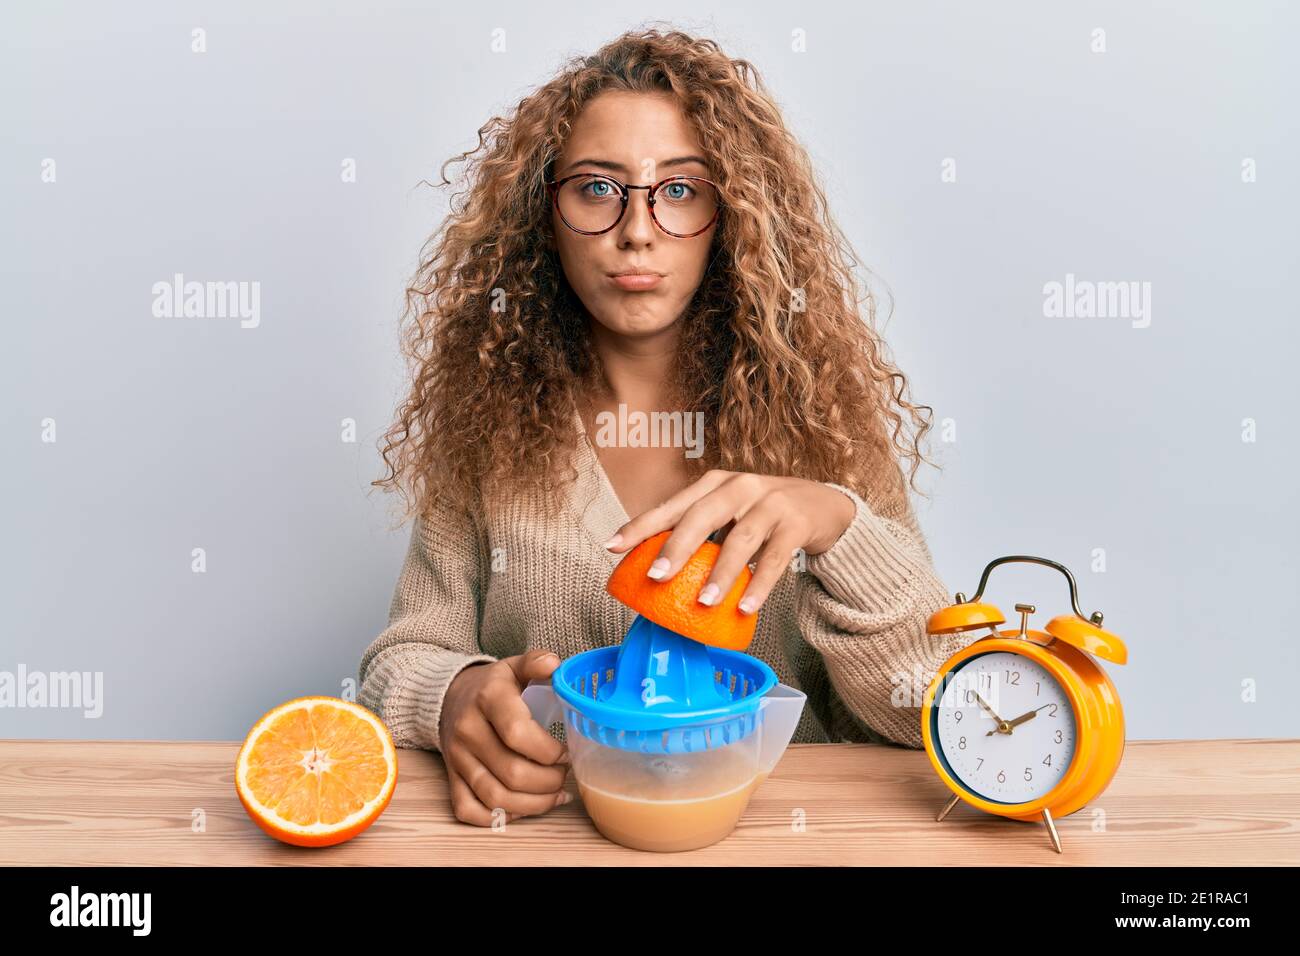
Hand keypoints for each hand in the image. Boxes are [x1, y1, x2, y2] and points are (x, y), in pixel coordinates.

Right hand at [438, 649, 570, 826]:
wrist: (449, 697)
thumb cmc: (493, 686)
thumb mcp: (513, 666)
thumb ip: (535, 662)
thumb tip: (554, 664)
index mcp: (488, 699)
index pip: (518, 734)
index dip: (548, 751)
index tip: (566, 752)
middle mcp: (468, 730)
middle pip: (512, 773)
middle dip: (548, 782)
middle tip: (564, 775)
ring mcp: (457, 758)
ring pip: (495, 797)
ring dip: (532, 804)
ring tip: (555, 795)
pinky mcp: (451, 778)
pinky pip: (469, 810)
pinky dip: (499, 816)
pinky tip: (524, 808)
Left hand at [602, 469, 855, 615]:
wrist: (822, 504)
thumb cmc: (762, 514)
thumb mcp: (728, 514)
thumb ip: (700, 534)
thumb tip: (656, 575)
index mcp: (713, 484)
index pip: (671, 506)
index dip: (640, 526)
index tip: (612, 547)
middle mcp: (739, 487)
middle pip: (702, 515)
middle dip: (676, 546)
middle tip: (656, 577)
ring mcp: (770, 503)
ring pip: (740, 540)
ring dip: (720, 574)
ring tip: (703, 602)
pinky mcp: (796, 524)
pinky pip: (776, 559)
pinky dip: (760, 585)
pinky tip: (745, 607)